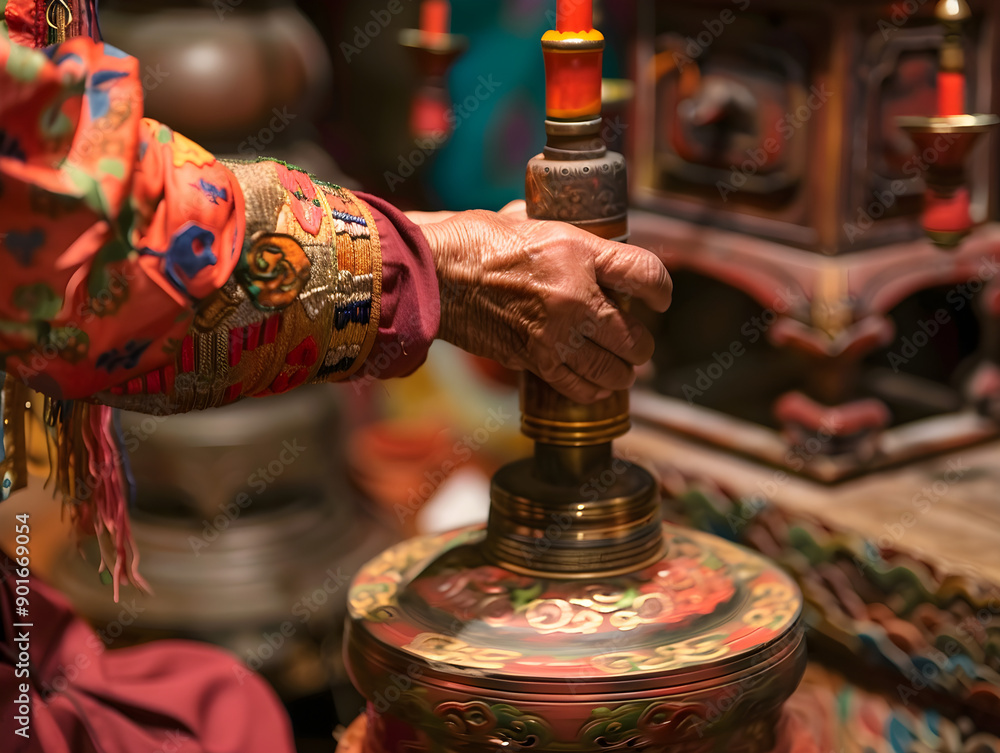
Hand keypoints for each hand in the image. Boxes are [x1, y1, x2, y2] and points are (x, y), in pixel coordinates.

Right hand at [418, 201, 672, 402]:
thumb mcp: (526, 220)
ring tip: (622, 371)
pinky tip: (596, 387)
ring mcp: (555, 333)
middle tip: (638, 343)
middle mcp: (575, 296)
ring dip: (622, 372)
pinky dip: (592, 389)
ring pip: (611, 368)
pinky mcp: (533, 359)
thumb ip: (560, 235)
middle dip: (641, 343)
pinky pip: (577, 385)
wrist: (433, 273)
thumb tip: (575, 238)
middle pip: (634, 335)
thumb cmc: (473, 240)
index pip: (646, 274)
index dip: (661, 290)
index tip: (660, 299)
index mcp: (578, 252)